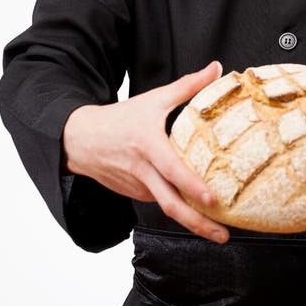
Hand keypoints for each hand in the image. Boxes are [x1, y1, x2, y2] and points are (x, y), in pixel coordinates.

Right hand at [62, 60, 229, 243]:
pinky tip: (198, 213)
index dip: (192, 186)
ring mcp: (138, 187)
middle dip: (198, 224)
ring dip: (192, 221)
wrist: (83, 139)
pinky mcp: (135, 194)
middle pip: (171, 206)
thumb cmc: (122, 118)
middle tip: (223, 236)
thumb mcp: (154, 98)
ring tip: (219, 231)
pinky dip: (178, 209)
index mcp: (148, 145)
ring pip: (167, 207)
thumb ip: (188, 86)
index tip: (212, 200)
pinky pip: (160, 201)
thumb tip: (217, 68)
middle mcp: (143, 171)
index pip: (172, 170)